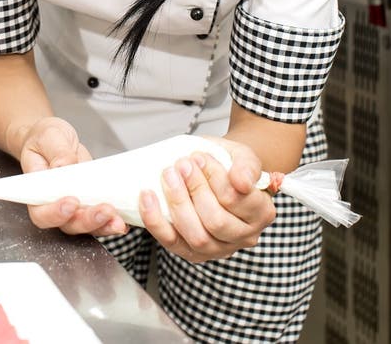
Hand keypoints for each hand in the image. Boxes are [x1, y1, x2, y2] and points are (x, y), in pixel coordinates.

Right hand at [19, 117, 127, 236]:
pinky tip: (125, 217)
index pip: (42, 212)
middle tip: (105, 210)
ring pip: (86, 225)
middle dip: (88, 220)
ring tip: (119, 220)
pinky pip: (100, 217)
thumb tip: (65, 167)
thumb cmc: (45, 139)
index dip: (56, 213)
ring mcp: (73, 207)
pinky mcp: (89, 202)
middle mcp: (54, 205)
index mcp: (37, 192)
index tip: (72, 202)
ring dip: (104, 225)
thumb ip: (57, 153)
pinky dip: (113, 219)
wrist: (55, 140)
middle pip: (68, 224)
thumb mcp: (49, 137)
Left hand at [139, 136, 275, 262]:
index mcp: (261, 212)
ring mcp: (218, 249)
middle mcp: (243, 236)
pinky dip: (155, 220)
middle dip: (195, 189)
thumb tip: (241, 182)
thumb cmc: (229, 164)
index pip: (238, 200)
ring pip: (197, 236)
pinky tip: (147, 197)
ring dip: (177, 203)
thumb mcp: (242, 155)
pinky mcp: (192, 253)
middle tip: (182, 165)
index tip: (200, 157)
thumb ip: (247, 165)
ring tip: (168, 175)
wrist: (217, 172)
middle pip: (217, 221)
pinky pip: (172, 242)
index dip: (216, 177)